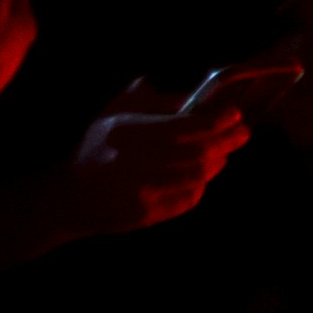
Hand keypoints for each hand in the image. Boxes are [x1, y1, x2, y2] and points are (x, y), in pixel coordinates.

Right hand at [53, 65, 276, 236]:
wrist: (70, 195)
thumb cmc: (100, 146)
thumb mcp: (116, 112)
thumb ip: (153, 100)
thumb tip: (197, 96)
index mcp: (120, 130)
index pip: (182, 126)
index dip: (215, 121)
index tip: (234, 114)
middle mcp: (127, 162)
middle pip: (198, 153)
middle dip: (226, 141)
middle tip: (242, 133)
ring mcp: (137, 191)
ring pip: (198, 176)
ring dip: (216, 163)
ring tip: (221, 153)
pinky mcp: (145, 215)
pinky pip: (189, 198)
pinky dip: (199, 185)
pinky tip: (196, 176)